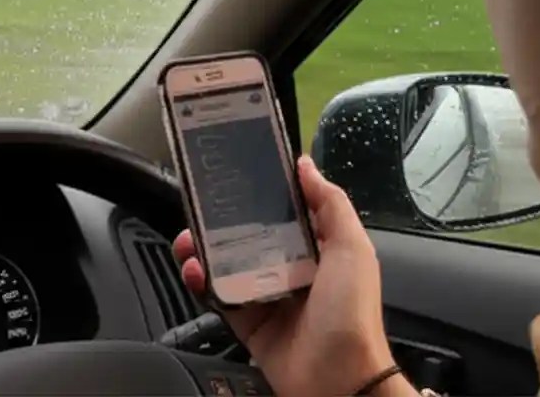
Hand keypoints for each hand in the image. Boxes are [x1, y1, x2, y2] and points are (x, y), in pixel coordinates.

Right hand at [173, 155, 413, 396]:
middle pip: (248, 235)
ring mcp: (267, 297)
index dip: (261, 194)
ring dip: (203, 250)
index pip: (285, 212)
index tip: (234, 176)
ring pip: (227, 264)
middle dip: (221, 222)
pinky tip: (192, 271)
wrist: (338, 379)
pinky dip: (201, 283)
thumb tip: (306, 164)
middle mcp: (292, 269)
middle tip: (199, 210)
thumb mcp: (352, 248)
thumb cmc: (351, 311)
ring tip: (187, 242)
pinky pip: (218, 297)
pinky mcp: (247, 323)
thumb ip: (331, 203)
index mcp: (320, 249)